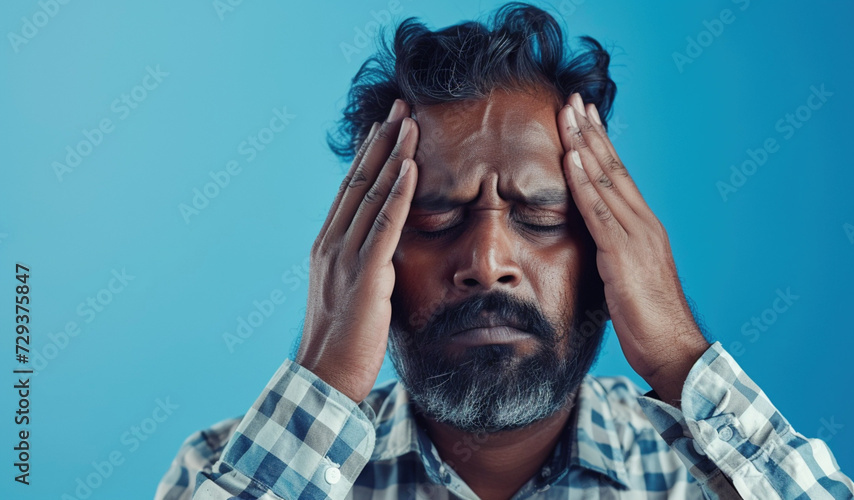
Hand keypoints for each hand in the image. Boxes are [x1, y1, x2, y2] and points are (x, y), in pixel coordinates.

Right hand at [296, 99, 418, 402]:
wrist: (325, 378)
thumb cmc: (344, 341)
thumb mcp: (353, 292)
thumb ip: (366, 264)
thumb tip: (387, 248)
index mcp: (327, 245)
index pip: (351, 189)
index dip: (369, 154)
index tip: (387, 124)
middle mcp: (331, 243)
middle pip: (359, 180)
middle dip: (382, 141)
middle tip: (400, 106)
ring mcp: (345, 257)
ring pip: (372, 194)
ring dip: (393, 155)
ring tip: (410, 122)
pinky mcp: (364, 275)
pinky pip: (384, 226)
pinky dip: (399, 194)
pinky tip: (411, 168)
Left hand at [557, 93, 708, 403]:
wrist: (672, 351)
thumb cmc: (649, 323)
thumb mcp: (625, 281)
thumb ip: (611, 257)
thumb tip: (592, 247)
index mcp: (644, 229)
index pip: (619, 178)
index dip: (599, 146)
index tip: (584, 118)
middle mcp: (644, 225)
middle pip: (613, 169)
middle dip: (591, 132)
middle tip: (574, 100)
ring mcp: (636, 237)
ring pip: (606, 181)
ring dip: (584, 145)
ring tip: (568, 115)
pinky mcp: (624, 254)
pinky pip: (599, 211)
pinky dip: (583, 183)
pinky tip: (571, 158)